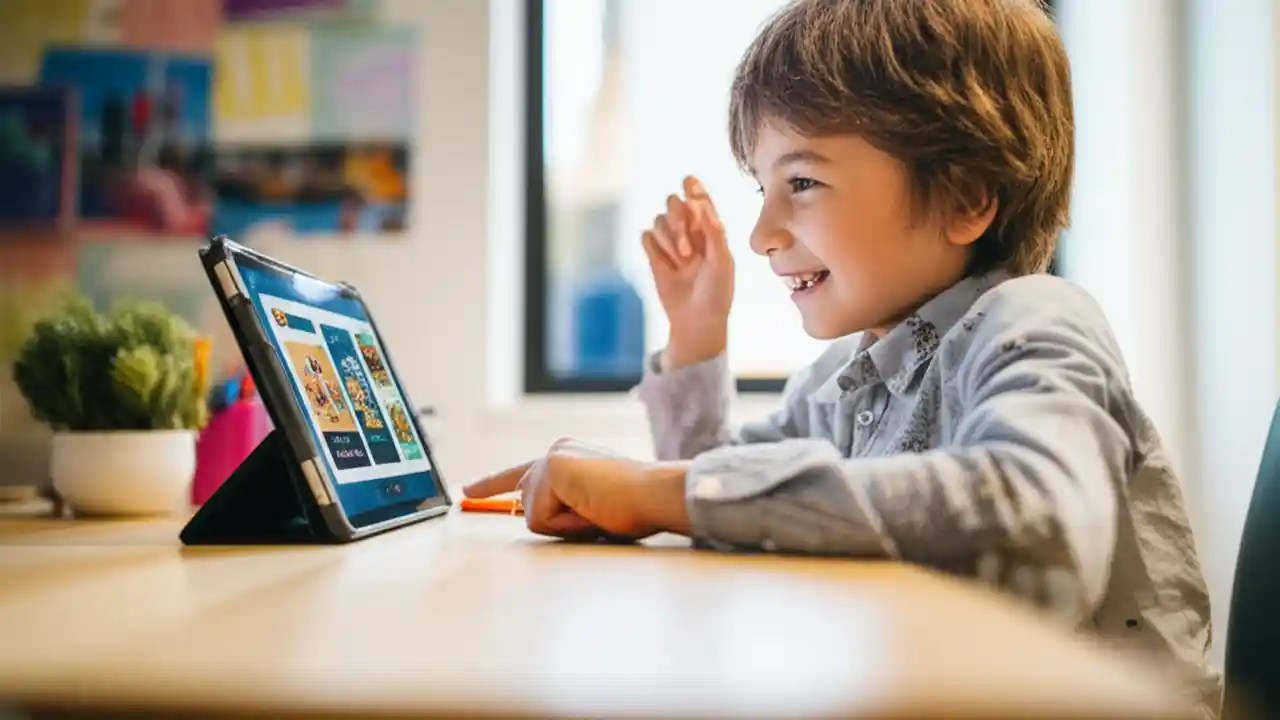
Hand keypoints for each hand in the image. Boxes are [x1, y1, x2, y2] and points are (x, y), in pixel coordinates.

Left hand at [463, 438, 691, 539]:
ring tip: (598, 510)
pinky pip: (542, 519)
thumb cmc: (636, 504)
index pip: (521, 473)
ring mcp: (550, 459)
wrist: (655, 492)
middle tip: (597, 511)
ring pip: (534, 516)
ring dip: (566, 525)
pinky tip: (592, 509)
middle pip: (528, 505)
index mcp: (567, 455)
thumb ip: (562, 503)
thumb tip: (531, 512)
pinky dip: (567, 524)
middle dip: (558, 522)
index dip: (491, 484)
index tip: (468, 490)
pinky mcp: (550, 470)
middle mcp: (555, 451)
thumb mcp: (590, 503)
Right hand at [642, 176, 734, 370]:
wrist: (697, 321)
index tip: (689, 182)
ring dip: (670, 238)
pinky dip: (654, 246)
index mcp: (711, 230)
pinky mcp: (655, 257)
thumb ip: (714, 231)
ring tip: (682, 260)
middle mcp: (690, 233)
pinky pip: (646, 236)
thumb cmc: (717, 293)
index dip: (693, 188)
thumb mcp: (723, 261)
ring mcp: (671, 244)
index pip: (700, 200)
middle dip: (678, 219)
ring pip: (659, 220)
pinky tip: (666, 263)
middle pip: (674, 203)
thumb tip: (700, 204)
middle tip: (688, 246)